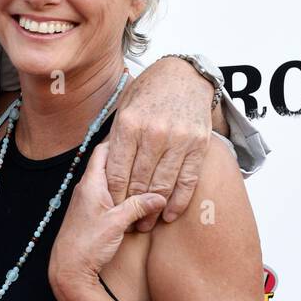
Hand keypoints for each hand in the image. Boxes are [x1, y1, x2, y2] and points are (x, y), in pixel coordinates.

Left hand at [49, 142, 165, 300]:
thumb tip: (159, 196)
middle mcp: (87, 188)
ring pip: (112, 180)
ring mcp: (89, 200)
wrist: (68, 270)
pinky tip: (138, 198)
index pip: (104, 150)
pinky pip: (110, 195)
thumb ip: (138, 206)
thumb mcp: (116, 223)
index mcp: (90, 184)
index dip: (121, 140)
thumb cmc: (86, 246)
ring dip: (128, 179)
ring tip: (149, 174)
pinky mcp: (93, 213)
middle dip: (130, 158)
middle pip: (110, 163)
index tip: (140, 135)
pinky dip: (124, 194)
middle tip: (151, 152)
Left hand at [106, 58, 213, 230]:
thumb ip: (115, 141)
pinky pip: (187, 180)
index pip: (116, 172)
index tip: (110, 209)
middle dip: (131, 207)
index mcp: (128, 126)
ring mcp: (177, 139)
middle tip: (128, 224)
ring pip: (162, 184)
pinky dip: (178, 201)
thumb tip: (102, 168)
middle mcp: (152, 133)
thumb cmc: (148, 93)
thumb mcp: (123, 111)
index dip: (113, 195)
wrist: (184, 76)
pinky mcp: (198, 145)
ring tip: (147, 224)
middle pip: (138, 182)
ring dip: (154, 209)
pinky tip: (169, 213)